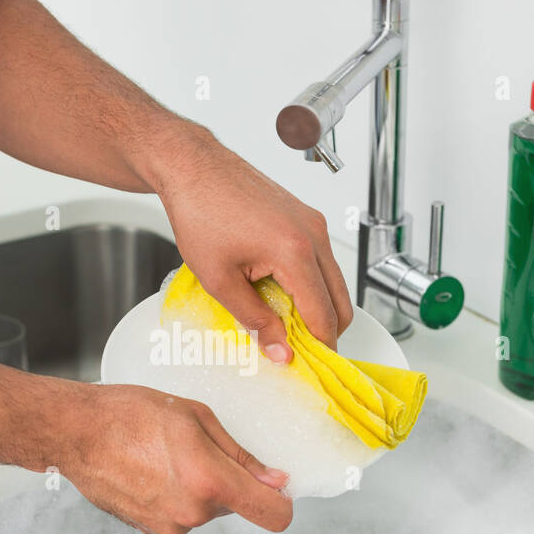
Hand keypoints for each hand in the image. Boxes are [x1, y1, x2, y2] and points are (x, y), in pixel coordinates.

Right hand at [60, 384, 291, 533]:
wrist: (75, 433)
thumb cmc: (130, 414)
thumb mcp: (196, 417)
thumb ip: (241, 454)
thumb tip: (275, 480)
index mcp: (211, 481)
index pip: (274, 515)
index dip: (281, 501)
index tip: (275, 486)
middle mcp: (193, 513)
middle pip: (236, 505)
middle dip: (227, 481)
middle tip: (197, 448)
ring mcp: (169, 526)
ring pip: (207, 509)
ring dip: (199, 487)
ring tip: (167, 456)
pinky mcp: (150, 529)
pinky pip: (181, 514)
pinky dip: (176, 495)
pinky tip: (152, 469)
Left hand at [145, 124, 353, 361]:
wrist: (192, 167)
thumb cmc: (199, 212)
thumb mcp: (220, 280)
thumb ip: (254, 320)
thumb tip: (279, 350)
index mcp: (294, 251)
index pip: (323, 315)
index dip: (320, 347)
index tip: (309, 366)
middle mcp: (312, 234)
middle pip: (341, 301)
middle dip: (325, 331)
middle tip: (299, 349)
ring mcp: (312, 222)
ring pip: (334, 281)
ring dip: (317, 306)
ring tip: (284, 322)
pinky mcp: (306, 216)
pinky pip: (321, 260)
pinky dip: (311, 283)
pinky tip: (280, 291)